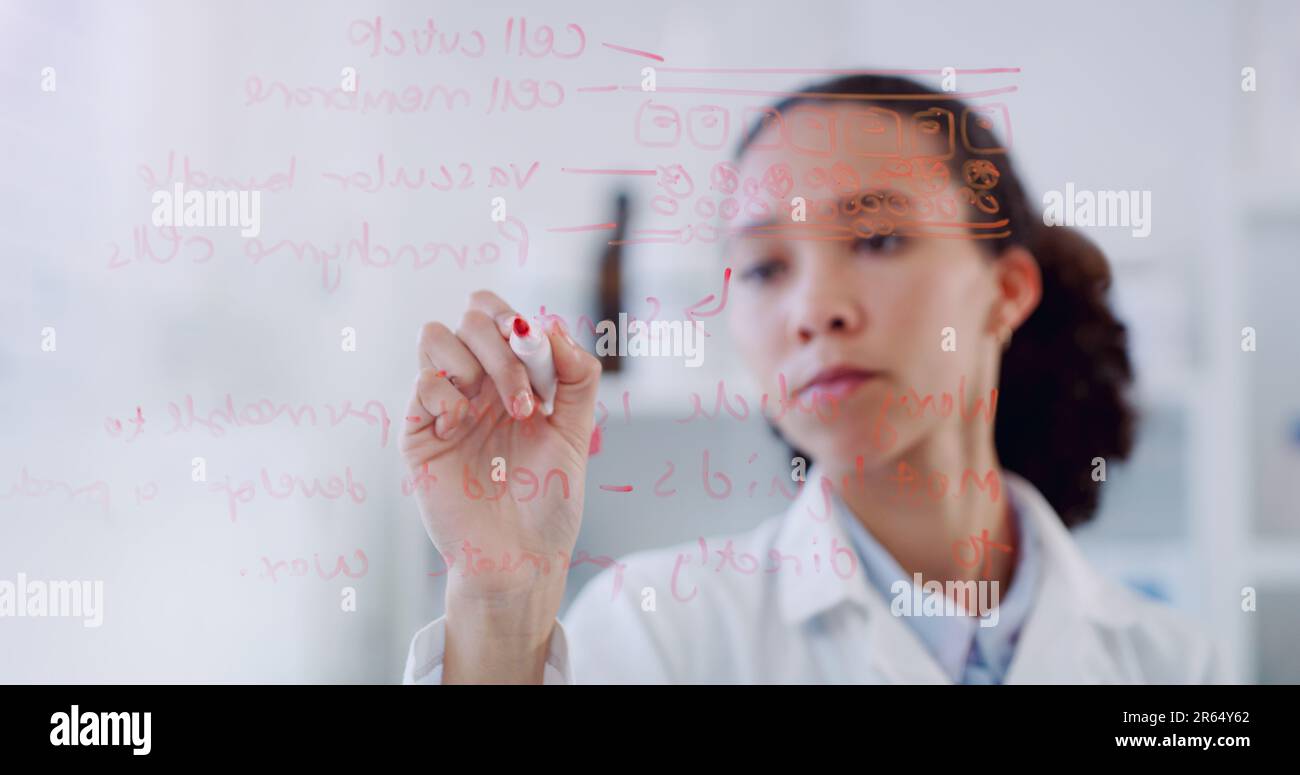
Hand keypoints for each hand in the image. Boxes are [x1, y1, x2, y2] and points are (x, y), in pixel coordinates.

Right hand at [400, 291, 600, 606]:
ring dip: (473, 363)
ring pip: (435, 336)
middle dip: (503, 350)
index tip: (537, 350)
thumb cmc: (548, 501)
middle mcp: (476, 385)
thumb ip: (577, 377)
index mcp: (511, 378)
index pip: (497, 315)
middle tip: (527, 403)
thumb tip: (551, 324)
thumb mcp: (576, 433)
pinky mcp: (418, 432)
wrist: (519, 557)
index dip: (513, 318)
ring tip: (497, 412)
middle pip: (470, 318)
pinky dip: (447, 396)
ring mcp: (445, 405)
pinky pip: (422, 383)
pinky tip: (463, 429)